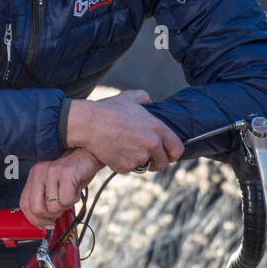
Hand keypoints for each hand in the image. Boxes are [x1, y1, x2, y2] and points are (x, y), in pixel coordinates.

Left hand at [20, 148, 103, 228]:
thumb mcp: (55, 185)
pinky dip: (74, 200)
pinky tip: (76, 189)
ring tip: (71, 194)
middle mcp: (39, 172)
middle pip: (37, 208)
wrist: (90, 153)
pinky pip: (66, 200)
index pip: (25, 204)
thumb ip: (47, 199)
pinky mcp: (65, 173)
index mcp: (34, 176)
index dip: (35, 219)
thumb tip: (45, 223)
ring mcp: (51, 172)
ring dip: (65, 206)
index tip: (46, 225)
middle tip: (61, 210)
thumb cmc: (74, 172)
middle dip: (50, 216)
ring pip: (53, 207)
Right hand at [67, 89, 184, 173]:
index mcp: (157, 128)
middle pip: (162, 163)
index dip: (172, 154)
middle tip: (145, 158)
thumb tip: (149, 101)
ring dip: (137, 162)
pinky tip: (114, 153)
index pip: (177, 148)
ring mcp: (139, 156)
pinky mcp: (126, 166)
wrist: (89, 123)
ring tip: (126, 151)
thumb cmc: (108, 109)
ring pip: (144, 167)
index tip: (166, 155)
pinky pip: (128, 169)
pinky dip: (122, 164)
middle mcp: (152, 144)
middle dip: (155, 163)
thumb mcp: (129, 97)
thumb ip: (144, 98)